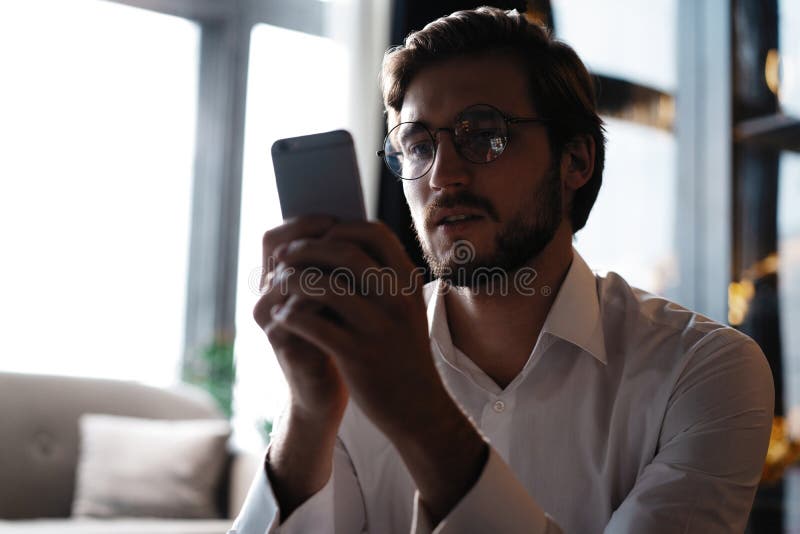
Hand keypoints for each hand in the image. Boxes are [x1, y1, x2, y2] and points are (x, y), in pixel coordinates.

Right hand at [252, 214, 347, 424]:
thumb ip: (339, 264)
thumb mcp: (340, 295)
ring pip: (291, 277)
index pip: (276, 237)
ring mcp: (269, 317)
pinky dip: (328, 299)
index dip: (305, 223)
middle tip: (347, 235)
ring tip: (358, 262)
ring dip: (326, 267)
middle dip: (316, 240)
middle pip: (278, 250)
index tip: (339, 217)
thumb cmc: (340, 335)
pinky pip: (299, 310)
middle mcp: (266, 294)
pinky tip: (353, 295)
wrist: (330, 388)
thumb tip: (358, 223)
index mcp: (278, 278)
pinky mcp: (280, 340)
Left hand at [268, 220, 487, 521]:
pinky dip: (292, 315)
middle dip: (307, 248)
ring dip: (293, 280)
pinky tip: (282, 315)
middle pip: (345, 253)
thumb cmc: (402, 353)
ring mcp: (377, 327)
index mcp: (407, 282)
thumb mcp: (404, 309)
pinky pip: (314, 325)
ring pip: (325, 286)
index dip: (340, 227)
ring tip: (277, 283)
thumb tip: (333, 246)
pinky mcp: (358, 356)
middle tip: (284, 255)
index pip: (373, 233)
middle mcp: (396, 299)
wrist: (419, 407)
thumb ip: (379, 279)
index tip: (317, 235)